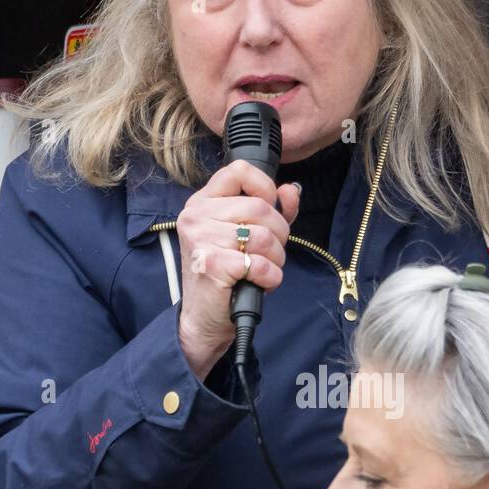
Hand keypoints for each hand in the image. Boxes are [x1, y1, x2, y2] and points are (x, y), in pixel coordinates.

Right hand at [176, 162, 300, 368]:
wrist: (204, 318)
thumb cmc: (226, 275)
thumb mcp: (247, 236)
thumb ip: (273, 210)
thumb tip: (292, 191)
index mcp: (202, 202)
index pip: (239, 170)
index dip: (265, 188)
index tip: (269, 213)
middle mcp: (196, 216)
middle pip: (259, 207)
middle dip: (279, 234)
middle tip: (270, 254)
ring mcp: (200, 238)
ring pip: (264, 237)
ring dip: (276, 259)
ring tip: (263, 270)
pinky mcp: (210, 264)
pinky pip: (260, 264)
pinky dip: (270, 278)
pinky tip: (259, 283)